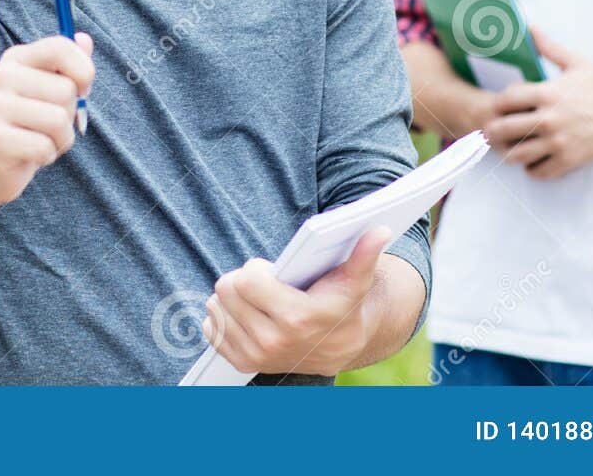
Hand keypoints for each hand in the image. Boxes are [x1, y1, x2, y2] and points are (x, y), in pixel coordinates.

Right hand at [0, 33, 93, 204]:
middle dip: (69, 115)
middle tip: (48, 125)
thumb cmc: (29, 125)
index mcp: (16, 58)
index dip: (83, 70)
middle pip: (66, 90)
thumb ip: (69, 66)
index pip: (59, 47)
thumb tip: (84, 39)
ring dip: (60, 139)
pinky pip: (45, 147)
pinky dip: (46, 156)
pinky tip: (29, 154)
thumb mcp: (51, 91)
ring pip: (59, 120)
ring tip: (40, 140)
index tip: (82, 90)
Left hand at [203, 228, 389, 376]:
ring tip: (255, 298)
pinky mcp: (242, 362)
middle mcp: (272, 342)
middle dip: (241, 280)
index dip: (256, 269)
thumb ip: (365, 253)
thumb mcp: (355, 279)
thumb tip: (381, 229)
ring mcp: (255, 355)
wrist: (339, 347)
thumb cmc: (342, 304)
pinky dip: (222, 317)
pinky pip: (211, 327)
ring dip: (230, 298)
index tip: (272, 272)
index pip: (246, 280)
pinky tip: (246, 314)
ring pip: (215, 307)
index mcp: (296, 318)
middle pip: (226, 290)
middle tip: (262, 283)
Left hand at [482, 28, 592, 177]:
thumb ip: (548, 46)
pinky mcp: (571, 160)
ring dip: (512, 152)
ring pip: (516, 155)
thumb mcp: (576, 63)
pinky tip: (536, 160)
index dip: (499, 104)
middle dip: (495, 131)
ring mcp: (559, 141)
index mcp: (547, 93)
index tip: (504, 107)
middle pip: (501, 130)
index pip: (503, 100)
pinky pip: (539, 172)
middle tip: (499, 131)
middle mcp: (549, 118)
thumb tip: (529, 25)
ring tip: (516, 147)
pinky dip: (533, 168)